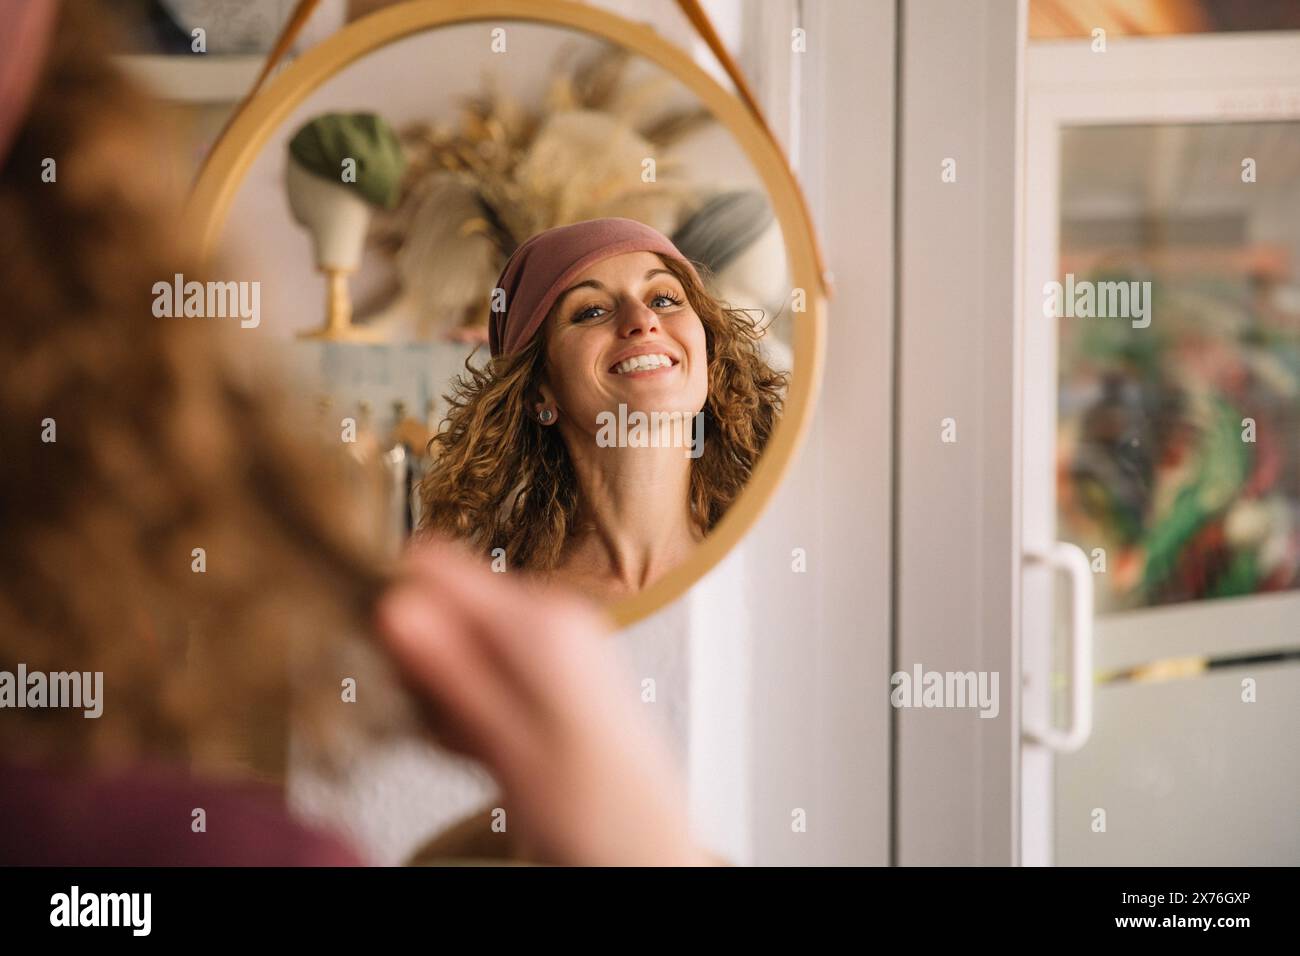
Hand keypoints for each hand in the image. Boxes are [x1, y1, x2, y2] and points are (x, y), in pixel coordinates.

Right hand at [376, 540, 709, 865]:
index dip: (394, 603)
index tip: (387, 662)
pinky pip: (483, 668)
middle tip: (438, 723)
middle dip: (419, 660)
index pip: (432, 563)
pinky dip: (467, 707)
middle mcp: (549, 615)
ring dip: (442, 692)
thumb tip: (393, 605)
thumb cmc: (596, 812)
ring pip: (457, 642)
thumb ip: (451, 673)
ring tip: (470, 746)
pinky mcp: (550, 669)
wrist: (649, 848)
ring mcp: (552, 641)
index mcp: (540, 620)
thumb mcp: (509, 748)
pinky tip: (484, 749)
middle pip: (441, 603)